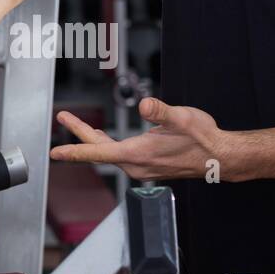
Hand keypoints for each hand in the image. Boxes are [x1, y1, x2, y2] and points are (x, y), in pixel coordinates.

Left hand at [50, 97, 230, 181]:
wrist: (219, 157)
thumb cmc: (203, 138)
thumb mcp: (183, 118)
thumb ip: (161, 111)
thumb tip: (144, 105)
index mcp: (139, 154)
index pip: (99, 152)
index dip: (75, 151)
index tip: (55, 152)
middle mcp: (137, 165)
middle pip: (99, 150)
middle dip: (80, 133)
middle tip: (63, 117)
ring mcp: (142, 168)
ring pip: (109, 153)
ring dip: (93, 140)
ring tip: (79, 126)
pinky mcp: (148, 167)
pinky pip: (120, 156)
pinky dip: (107, 146)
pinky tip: (105, 139)